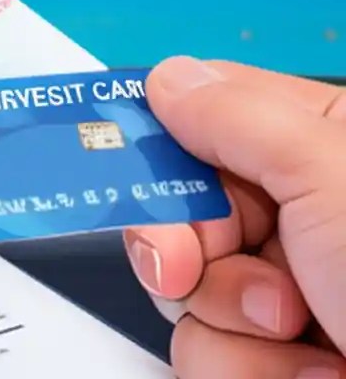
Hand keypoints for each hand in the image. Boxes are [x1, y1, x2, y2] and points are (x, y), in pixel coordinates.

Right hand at [124, 57, 345, 377]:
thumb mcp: (338, 179)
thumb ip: (242, 117)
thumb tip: (170, 80)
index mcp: (326, 152)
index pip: (207, 118)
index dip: (156, 140)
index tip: (108, 158)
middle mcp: (306, 219)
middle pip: (180, 207)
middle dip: (185, 241)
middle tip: (195, 257)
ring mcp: (289, 294)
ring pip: (184, 289)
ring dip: (228, 318)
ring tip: (299, 328)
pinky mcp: (273, 360)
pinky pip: (204, 353)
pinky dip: (246, 370)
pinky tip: (309, 370)